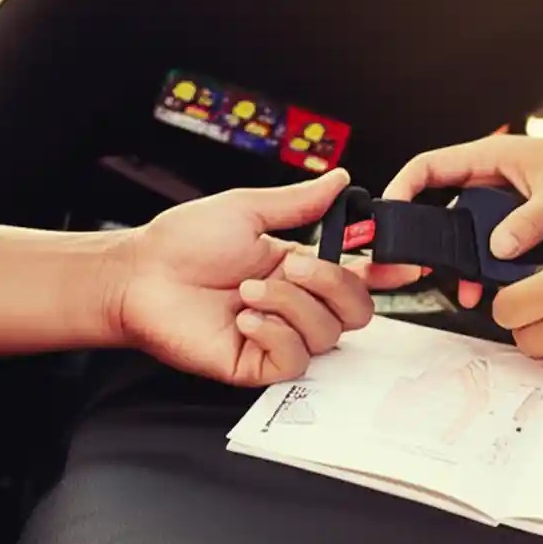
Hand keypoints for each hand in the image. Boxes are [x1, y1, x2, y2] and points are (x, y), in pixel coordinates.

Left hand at [107, 169, 373, 386]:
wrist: (138, 277)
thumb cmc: (181, 243)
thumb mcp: (246, 209)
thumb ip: (299, 202)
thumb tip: (340, 180)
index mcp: (297, 268)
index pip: (356, 276)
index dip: (385, 272)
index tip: (404, 263)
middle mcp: (293, 305)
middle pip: (355, 311)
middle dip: (333, 285)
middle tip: (292, 267)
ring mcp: (277, 336)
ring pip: (325, 334)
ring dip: (290, 306)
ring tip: (247, 290)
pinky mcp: (256, 364)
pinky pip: (294, 359)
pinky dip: (276, 334)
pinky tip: (245, 319)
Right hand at [372, 129, 542, 303]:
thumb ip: (530, 221)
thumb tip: (497, 251)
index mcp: (495, 158)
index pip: (429, 168)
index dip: (402, 190)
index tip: (388, 219)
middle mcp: (498, 183)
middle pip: (445, 212)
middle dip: (433, 242)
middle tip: (421, 270)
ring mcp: (515, 210)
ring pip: (474, 240)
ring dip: (468, 266)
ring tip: (470, 291)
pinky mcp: (534, 233)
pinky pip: (502, 255)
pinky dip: (496, 274)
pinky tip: (499, 290)